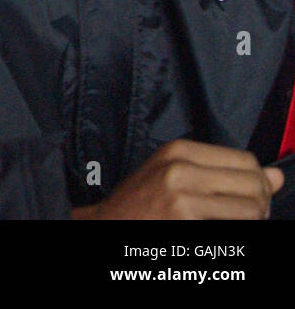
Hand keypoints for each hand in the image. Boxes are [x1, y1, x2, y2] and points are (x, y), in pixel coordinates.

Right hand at [73, 139, 281, 218]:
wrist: (108, 224)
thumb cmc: (141, 202)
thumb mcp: (174, 175)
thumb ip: (223, 173)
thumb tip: (277, 176)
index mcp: (178, 150)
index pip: (246, 160)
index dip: (257, 181)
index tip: (251, 197)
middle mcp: (180, 167)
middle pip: (253, 182)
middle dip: (261, 203)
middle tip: (250, 216)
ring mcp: (182, 194)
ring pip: (251, 208)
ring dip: (254, 220)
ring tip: (236, 225)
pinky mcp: (184, 218)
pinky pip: (235, 226)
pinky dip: (238, 232)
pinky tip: (221, 234)